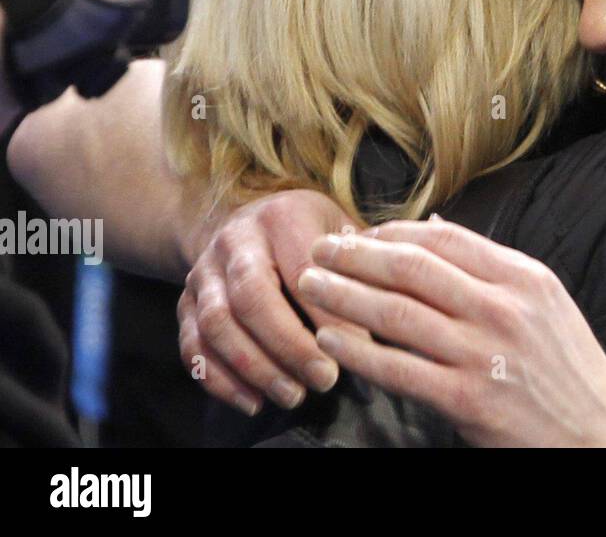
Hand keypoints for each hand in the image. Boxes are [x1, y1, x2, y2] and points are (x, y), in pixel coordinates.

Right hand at [177, 188, 364, 415]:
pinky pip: (191, 345)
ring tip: (293, 396)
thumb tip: (409, 291)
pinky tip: (254, 402)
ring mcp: (204, 272)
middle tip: (324, 381)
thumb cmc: (313, 231)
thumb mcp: (342, 226)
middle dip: (288, 346)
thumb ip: (369, 256)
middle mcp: (236, 240)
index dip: (329, 312)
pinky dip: (219, 380)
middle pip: (252, 297)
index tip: (360, 348)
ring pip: (216, 324)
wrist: (245, 221)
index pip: (303, 269)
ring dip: (255, 367)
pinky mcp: (184, 303)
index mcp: (283, 216)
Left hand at [296, 218, 605, 446]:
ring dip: (344, 295)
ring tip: (310, 284)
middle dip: (357, 254)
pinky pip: (400, 369)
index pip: (446, 239)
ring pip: (397, 313)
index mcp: (525, 278)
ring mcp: (484, 354)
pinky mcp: (468, 400)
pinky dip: (358, 352)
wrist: (600, 437)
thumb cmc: (570, 372)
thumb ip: (492, 267)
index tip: (361, 233)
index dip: (394, 231)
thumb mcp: (545, 304)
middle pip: (413, 268)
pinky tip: (330, 341)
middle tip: (319, 248)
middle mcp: (504, 308)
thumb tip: (436, 226)